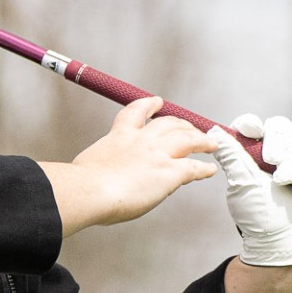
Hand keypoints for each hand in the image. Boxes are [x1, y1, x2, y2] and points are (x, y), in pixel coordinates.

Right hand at [41, 97, 218, 236]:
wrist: (89, 190)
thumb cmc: (80, 185)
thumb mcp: (85, 166)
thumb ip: (94, 167)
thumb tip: (85, 179)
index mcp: (119, 136)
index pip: (136, 112)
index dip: (149, 105)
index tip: (157, 102)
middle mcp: (141, 140)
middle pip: (169, 123)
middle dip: (182, 124)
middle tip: (191, 128)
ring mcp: (157, 155)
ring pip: (188, 139)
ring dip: (202, 140)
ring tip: (211, 143)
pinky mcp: (169, 173)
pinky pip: (193, 168)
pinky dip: (203, 169)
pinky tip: (210, 170)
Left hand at [210, 116, 291, 271]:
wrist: (285, 243)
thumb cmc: (258, 216)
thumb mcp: (241, 183)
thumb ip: (230, 156)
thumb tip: (213, 131)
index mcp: (253, 155)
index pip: (255, 127)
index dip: (253, 124)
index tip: (250, 128)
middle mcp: (278, 157)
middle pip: (282, 128)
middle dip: (278, 142)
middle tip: (272, 161)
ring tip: (286, 180)